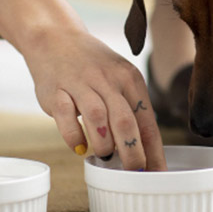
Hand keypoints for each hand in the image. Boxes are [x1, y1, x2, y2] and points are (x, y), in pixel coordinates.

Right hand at [0, 0, 166, 170]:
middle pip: (126, 122)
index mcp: (129, 79)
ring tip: (106, 156)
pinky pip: (66, 117)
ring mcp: (80, 83)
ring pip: (98, 119)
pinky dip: (74, 137)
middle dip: (132, 153)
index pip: (147, 120)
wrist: (55, 38)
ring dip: (104, 144)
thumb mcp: (119, 80)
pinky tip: (80, 148)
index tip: (157, 173)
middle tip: (133, 172)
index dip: (153, 150)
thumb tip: (145, 153)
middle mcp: (107, 80)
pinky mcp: (56, 91)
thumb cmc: (93, 68)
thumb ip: (131, 111)